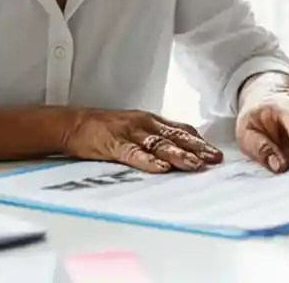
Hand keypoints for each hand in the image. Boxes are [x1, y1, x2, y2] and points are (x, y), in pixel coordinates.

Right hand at [62, 109, 223, 172]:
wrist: (73, 124)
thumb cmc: (105, 128)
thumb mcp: (136, 128)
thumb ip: (156, 137)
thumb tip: (180, 151)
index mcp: (151, 121)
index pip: (182, 130)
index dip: (200, 141)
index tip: (216, 154)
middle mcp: (145, 124)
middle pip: (176, 136)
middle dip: (198, 148)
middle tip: (215, 159)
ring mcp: (130, 133)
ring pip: (159, 144)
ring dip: (179, 155)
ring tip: (195, 165)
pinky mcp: (114, 143)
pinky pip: (134, 153)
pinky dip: (148, 161)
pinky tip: (161, 168)